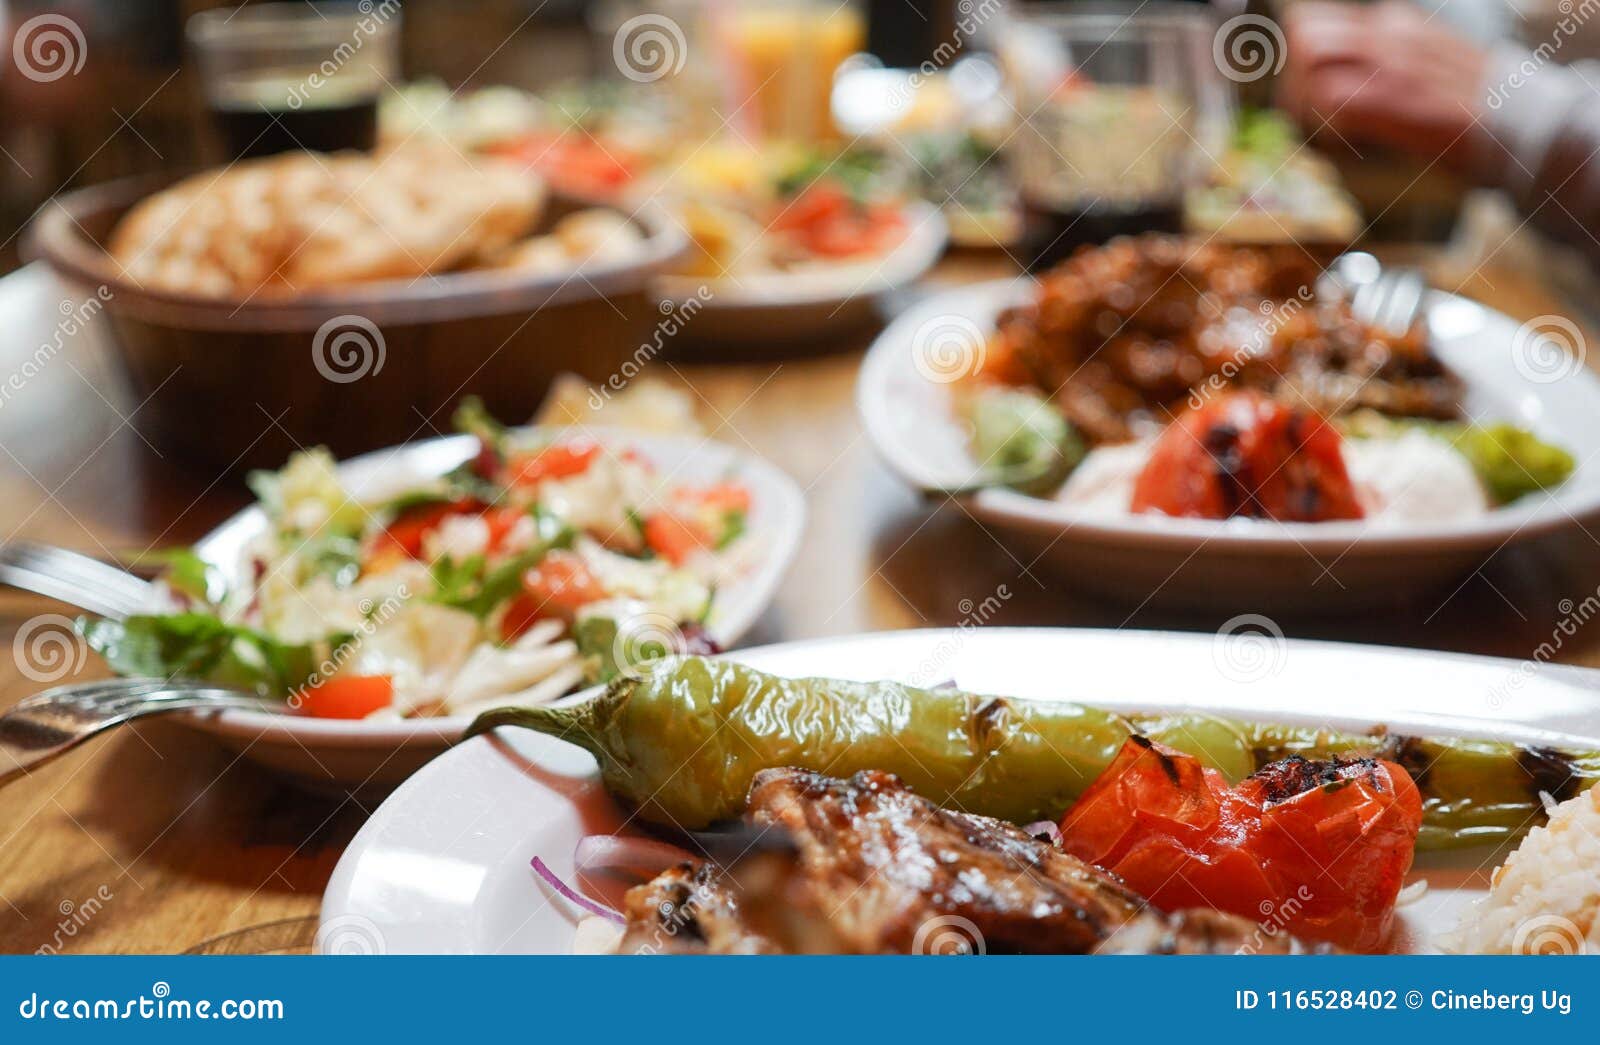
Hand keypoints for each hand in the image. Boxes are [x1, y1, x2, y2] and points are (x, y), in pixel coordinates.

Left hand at [1278, 2, 1488, 167]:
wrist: (1518, 120)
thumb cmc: (1474, 102)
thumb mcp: (1430, 60)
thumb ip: (1388, 58)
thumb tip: (1345, 79)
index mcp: (1397, 23)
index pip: (1321, 20)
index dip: (1300, 55)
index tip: (1303, 89)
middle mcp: (1388, 35)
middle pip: (1306, 31)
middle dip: (1292, 74)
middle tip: (1301, 110)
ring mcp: (1389, 63)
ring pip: (1311, 56)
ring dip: (1301, 96)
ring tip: (1317, 125)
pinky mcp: (1392, 98)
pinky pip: (1330, 98)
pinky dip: (1321, 120)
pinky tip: (1338, 139)